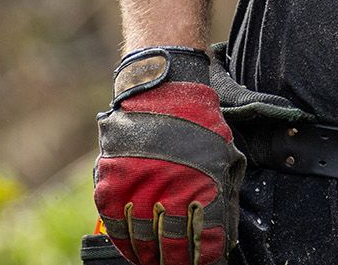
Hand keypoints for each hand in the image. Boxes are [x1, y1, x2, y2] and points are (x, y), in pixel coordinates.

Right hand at [93, 47, 245, 264]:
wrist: (163, 90)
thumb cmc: (199, 123)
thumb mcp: (223, 155)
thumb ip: (223, 195)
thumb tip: (224, 235)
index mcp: (203, 188)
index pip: (206, 240)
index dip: (205, 257)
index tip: (205, 262)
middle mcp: (170, 193)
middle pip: (173, 247)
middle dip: (177, 261)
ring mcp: (138, 190)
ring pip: (143, 241)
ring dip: (150, 257)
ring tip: (155, 263)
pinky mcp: (113, 185)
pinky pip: (116, 225)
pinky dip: (124, 242)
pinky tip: (132, 251)